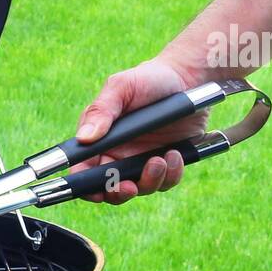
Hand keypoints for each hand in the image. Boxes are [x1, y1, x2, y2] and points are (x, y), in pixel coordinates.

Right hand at [74, 58, 210, 203]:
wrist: (188, 77)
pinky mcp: (167, 162)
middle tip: (129, 186)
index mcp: (101, 140)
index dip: (84, 185)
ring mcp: (143, 160)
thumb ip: (101, 111)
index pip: (83, 169)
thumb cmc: (149, 78)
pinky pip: (166, 182)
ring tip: (159, 160)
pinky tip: (174, 155)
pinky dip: (170, 175)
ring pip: (139, 188)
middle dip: (117, 192)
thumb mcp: (122, 87)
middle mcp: (119, 154)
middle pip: (109, 188)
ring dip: (148, 181)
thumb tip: (84, 138)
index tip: (95, 190)